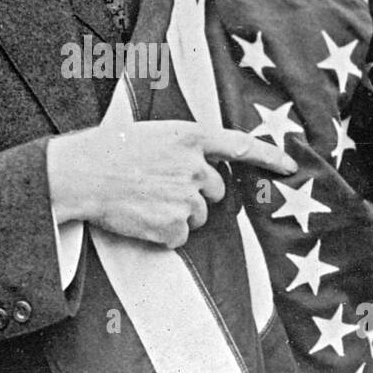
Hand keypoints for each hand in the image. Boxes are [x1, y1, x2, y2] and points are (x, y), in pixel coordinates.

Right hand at [46, 119, 296, 248]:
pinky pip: (180, 237)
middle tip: (162, 189)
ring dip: (178, 214)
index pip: (242, 146)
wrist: (81, 174)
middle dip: (197, 194)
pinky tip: (141, 220)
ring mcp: (186, 197)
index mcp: (191, 136)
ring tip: (145, 202)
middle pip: (217, 190)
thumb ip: (183, 148)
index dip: (270, 157)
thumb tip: (202, 172)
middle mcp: (195, 166)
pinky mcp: (174, 225)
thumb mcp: (153, 135)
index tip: (291, 167)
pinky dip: (163, 234)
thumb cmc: (109, 151)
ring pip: (198, 216)